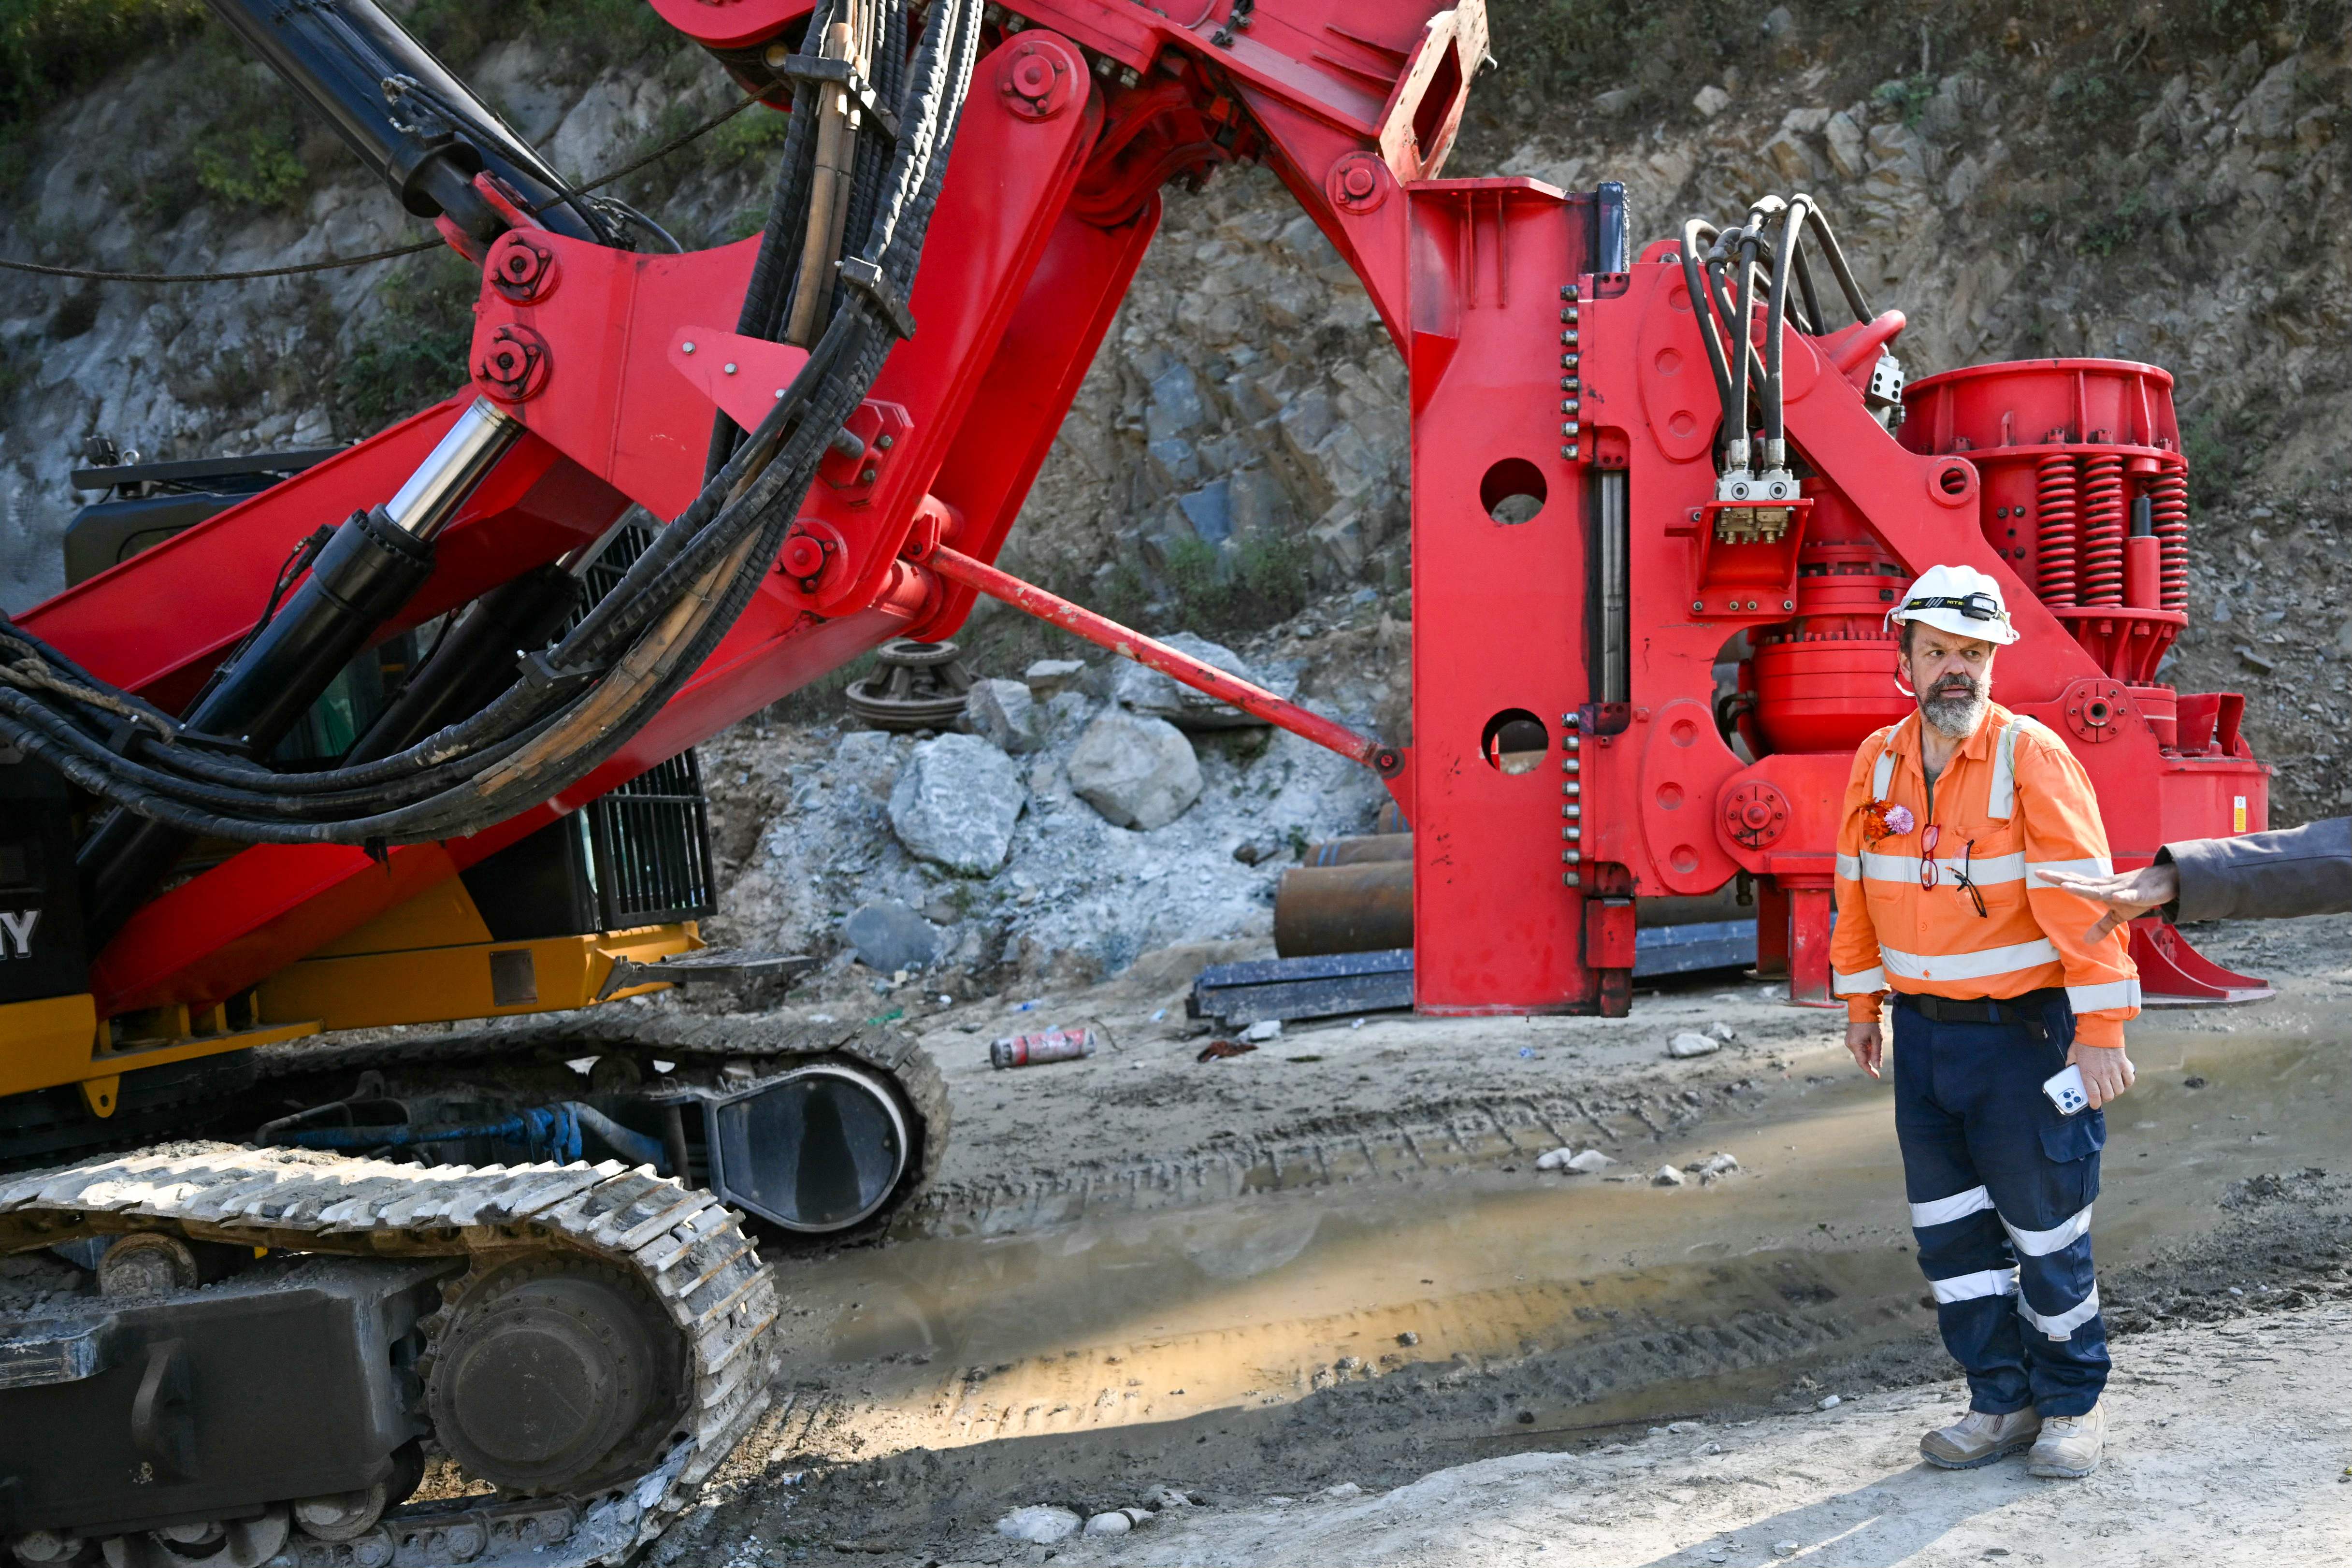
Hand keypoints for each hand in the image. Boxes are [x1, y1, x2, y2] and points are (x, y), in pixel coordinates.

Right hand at [1845, 1019, 1882, 1079]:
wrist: (1863, 1008)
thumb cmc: (1872, 1022)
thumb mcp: (1877, 1038)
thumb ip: (1877, 1053)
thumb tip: (1877, 1066)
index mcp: (1855, 1044)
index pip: (1862, 1062)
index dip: (1870, 1071)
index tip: (1877, 1077)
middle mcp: (1849, 1044)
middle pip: (1862, 1057)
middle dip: (1871, 1056)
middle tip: (1878, 1044)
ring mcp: (1848, 1041)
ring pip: (1861, 1052)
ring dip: (1869, 1050)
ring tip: (1874, 1038)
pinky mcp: (1850, 1038)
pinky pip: (1859, 1047)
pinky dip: (1866, 1046)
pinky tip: (1870, 1038)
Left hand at [2034, 862, 2180, 942]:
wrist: (2166, 882)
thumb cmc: (2138, 895)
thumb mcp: (2119, 914)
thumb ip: (2102, 926)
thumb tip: (2087, 941)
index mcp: (2101, 889)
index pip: (2076, 883)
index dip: (2058, 879)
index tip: (2038, 873)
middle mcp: (2108, 886)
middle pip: (2081, 882)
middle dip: (2062, 878)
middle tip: (2040, 873)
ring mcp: (2123, 889)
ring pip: (2101, 889)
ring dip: (2084, 888)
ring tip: (2066, 886)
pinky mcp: (2141, 894)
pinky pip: (2131, 895)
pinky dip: (2124, 895)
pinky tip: (2115, 896)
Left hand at [2068, 1041, 2134, 1107]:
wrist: (2099, 1029)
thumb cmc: (2085, 1041)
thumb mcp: (2073, 1054)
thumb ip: (2071, 1064)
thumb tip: (2069, 1070)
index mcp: (2088, 1073)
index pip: (2094, 1096)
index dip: (2094, 1103)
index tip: (2094, 1104)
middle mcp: (2102, 1074)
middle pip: (2109, 1096)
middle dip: (2105, 1097)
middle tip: (2103, 1094)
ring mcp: (2115, 1070)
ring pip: (2119, 1090)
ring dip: (2115, 1090)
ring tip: (2111, 1086)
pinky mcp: (2124, 1065)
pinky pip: (2129, 1080)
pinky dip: (2127, 1083)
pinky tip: (2122, 1080)